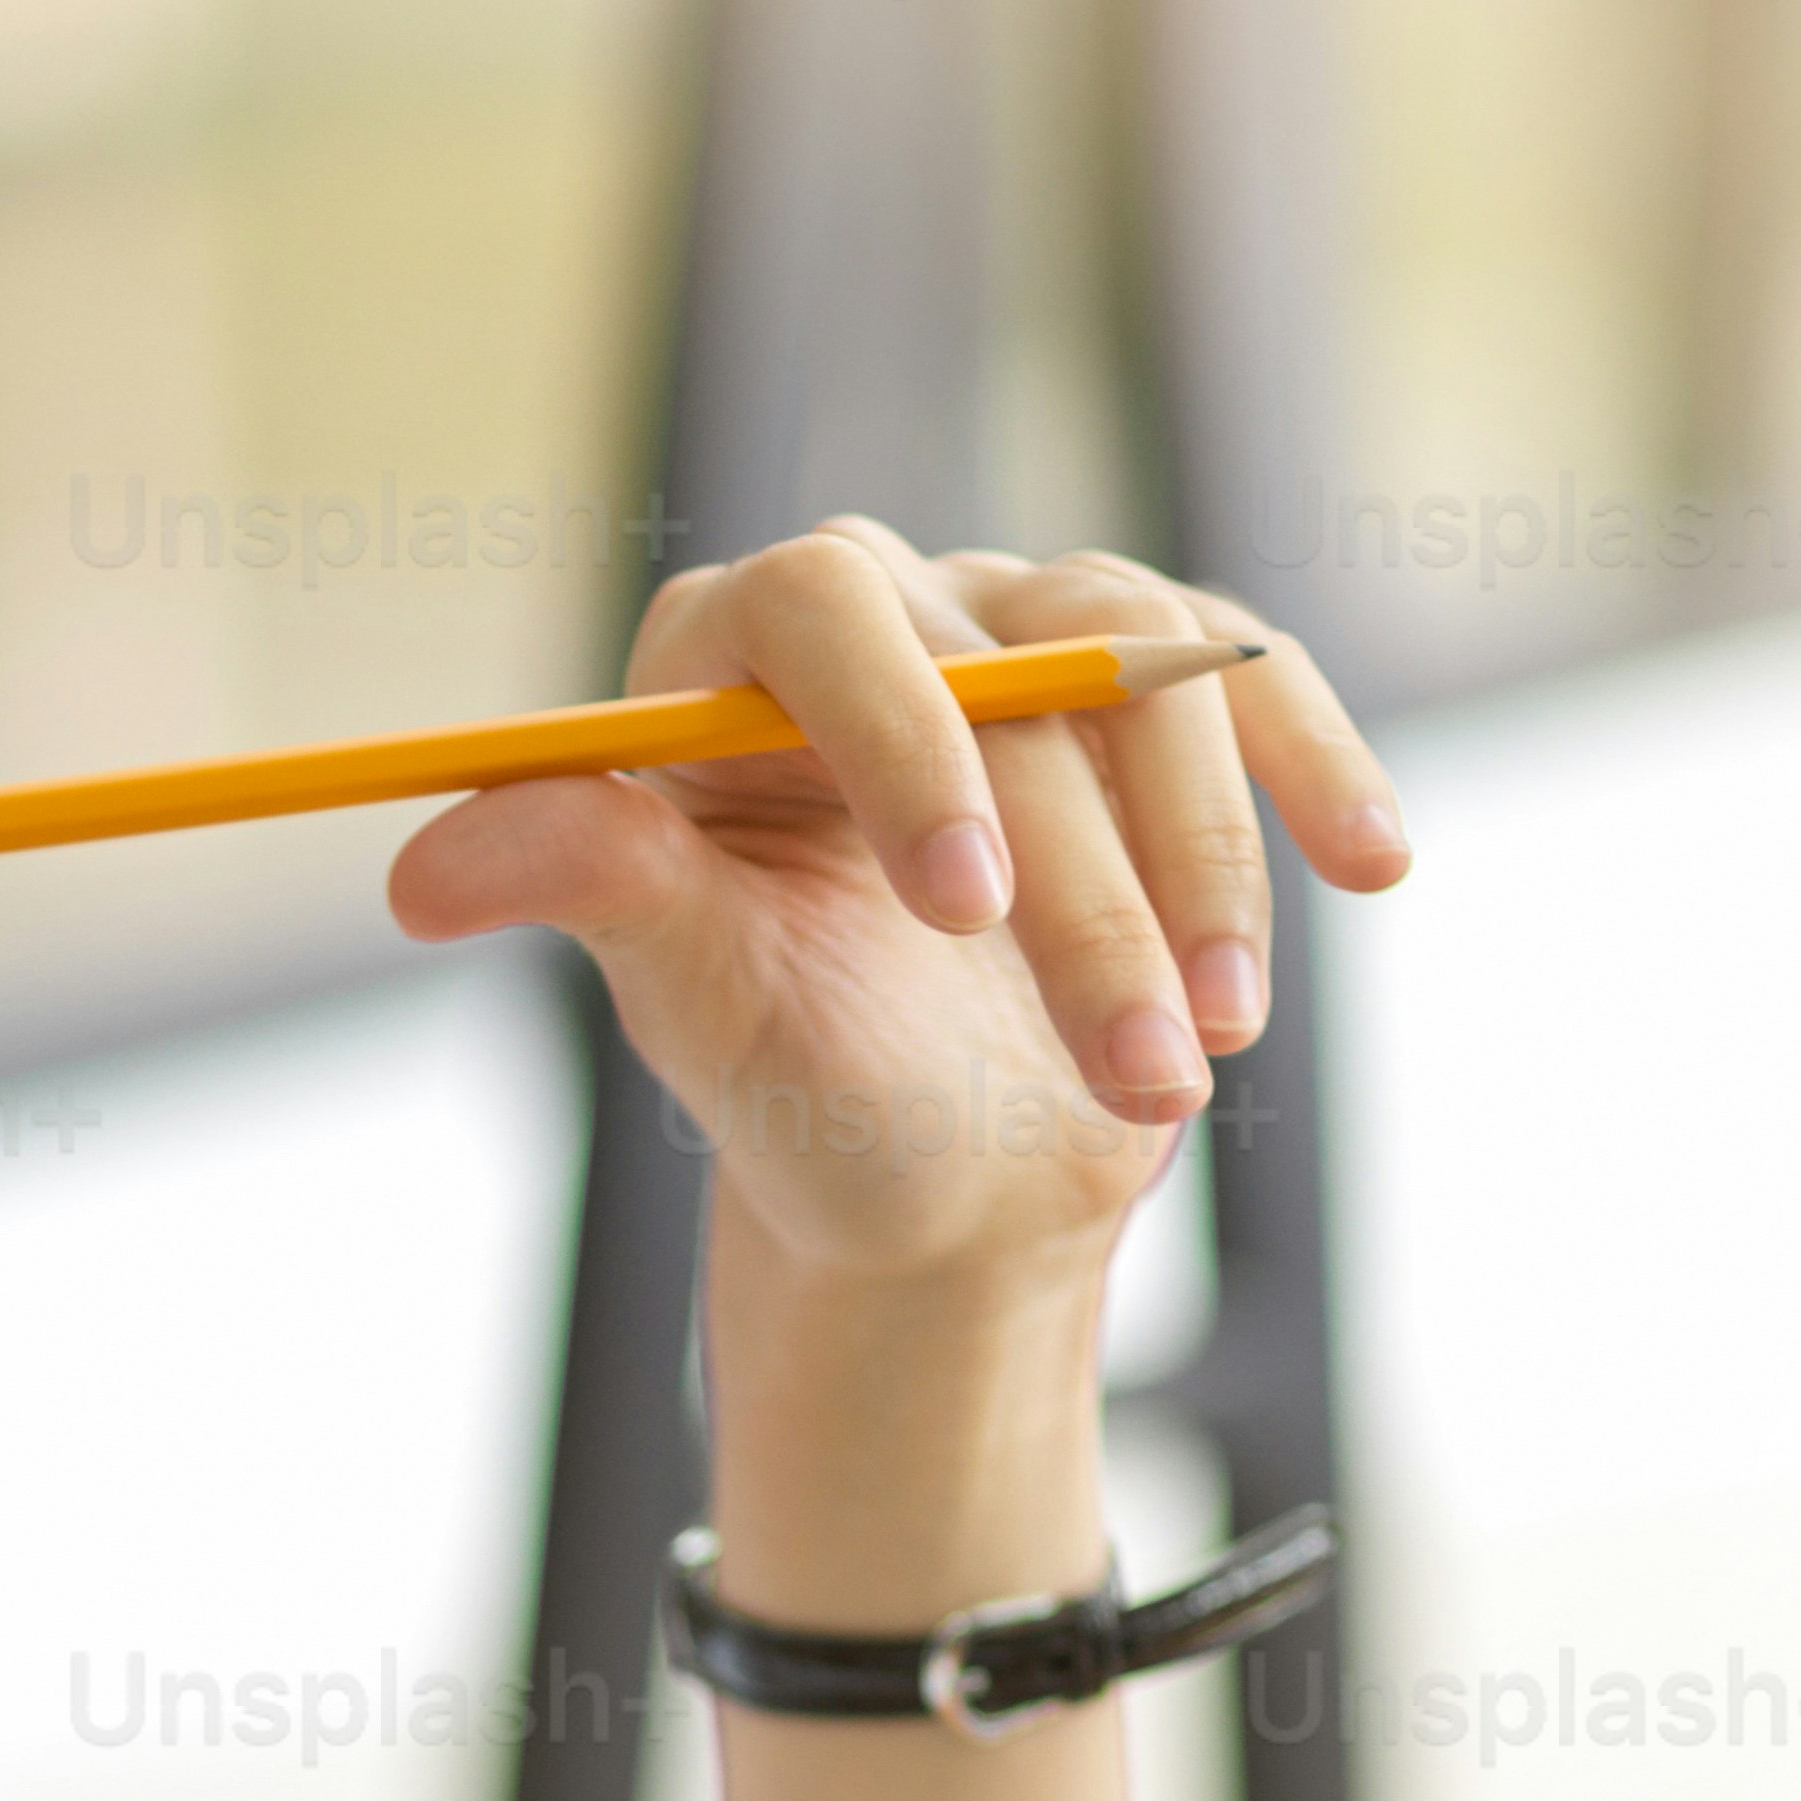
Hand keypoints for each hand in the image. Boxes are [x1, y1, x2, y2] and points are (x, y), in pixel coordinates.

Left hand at [383, 520, 1409, 1311]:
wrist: (945, 1184)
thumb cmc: (798, 1095)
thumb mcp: (698, 1012)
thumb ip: (595, 901)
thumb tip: (424, 870)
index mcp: (726, 667)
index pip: (816, 622)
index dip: (901, 740)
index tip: (965, 908)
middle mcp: (880, 617)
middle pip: (1012, 674)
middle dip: (1082, 891)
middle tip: (1133, 1067)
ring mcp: (1031, 642)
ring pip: (1154, 681)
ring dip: (1199, 875)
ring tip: (1202, 1055)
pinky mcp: (1163, 702)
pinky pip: (1257, 693)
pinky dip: (1317, 775)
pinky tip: (1376, 866)